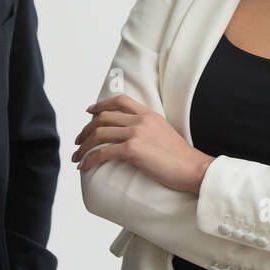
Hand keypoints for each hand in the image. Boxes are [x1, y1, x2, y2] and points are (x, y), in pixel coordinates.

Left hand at [73, 94, 213, 194]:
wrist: (193, 168)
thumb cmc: (181, 158)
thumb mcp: (165, 133)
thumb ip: (148, 130)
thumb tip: (132, 138)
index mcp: (149, 115)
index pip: (120, 101)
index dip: (101, 104)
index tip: (90, 111)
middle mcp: (141, 120)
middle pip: (103, 117)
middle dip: (86, 129)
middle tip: (79, 140)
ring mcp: (136, 133)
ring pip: (99, 133)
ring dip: (84, 145)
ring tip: (77, 155)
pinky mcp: (133, 149)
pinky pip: (103, 152)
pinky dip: (89, 158)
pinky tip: (84, 165)